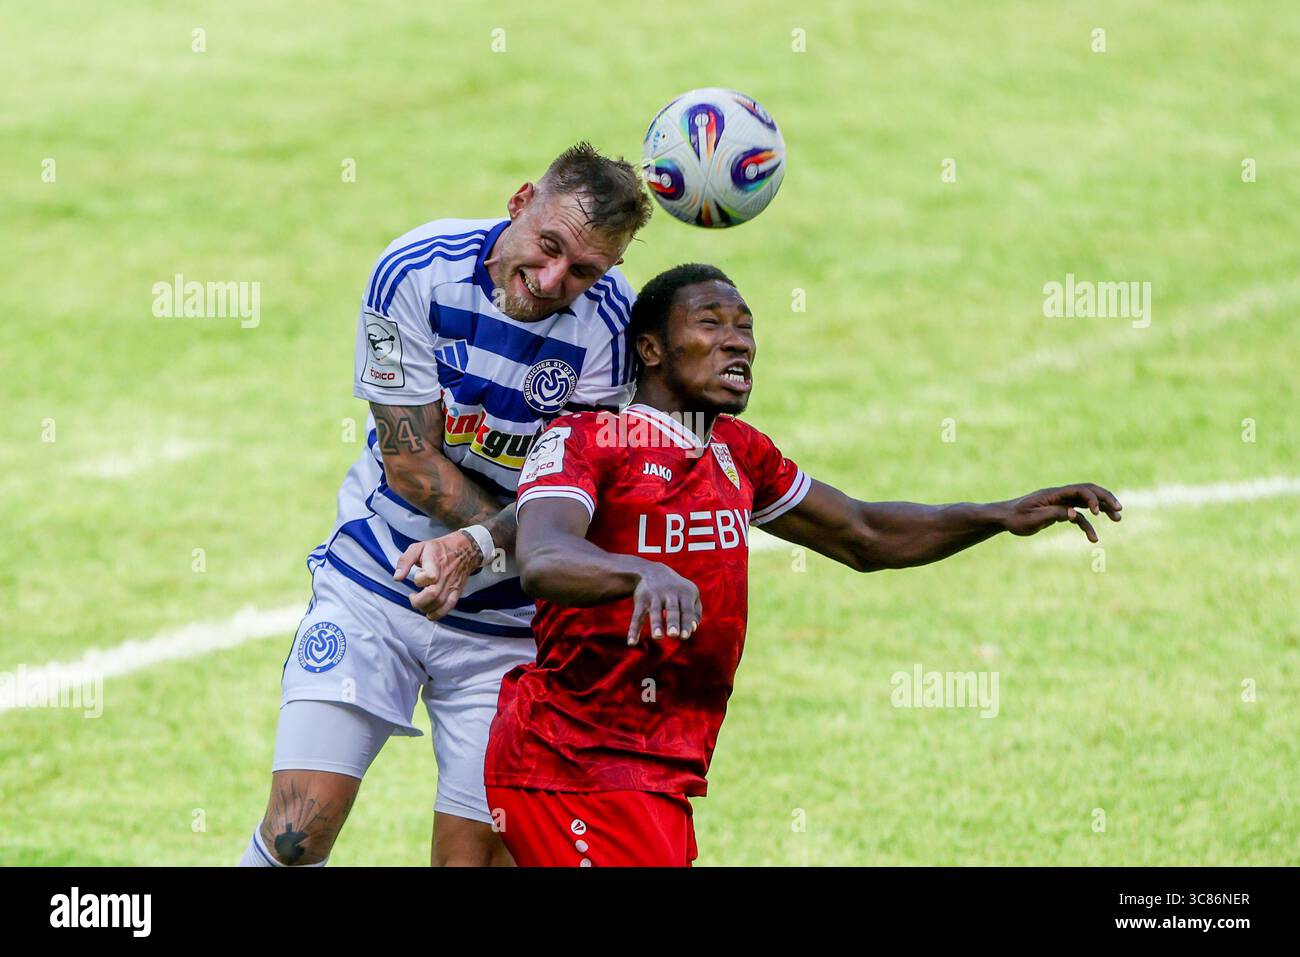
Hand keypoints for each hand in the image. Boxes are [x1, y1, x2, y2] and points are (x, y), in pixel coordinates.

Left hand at [393, 531, 483, 620]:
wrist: (464, 550)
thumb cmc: (438, 549)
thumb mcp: (418, 548)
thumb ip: (405, 561)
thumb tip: (397, 577)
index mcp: (435, 562)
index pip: (430, 576)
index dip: (419, 579)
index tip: (417, 575)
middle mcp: (445, 575)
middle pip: (433, 594)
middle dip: (418, 601)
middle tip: (413, 596)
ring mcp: (452, 585)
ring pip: (439, 603)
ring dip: (426, 608)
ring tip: (420, 602)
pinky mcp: (456, 591)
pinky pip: (449, 606)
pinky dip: (438, 614)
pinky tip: (430, 614)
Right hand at [626, 563, 701, 645]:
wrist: (654, 572)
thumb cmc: (678, 590)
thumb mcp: (691, 595)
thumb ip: (695, 612)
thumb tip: (692, 629)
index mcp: (684, 593)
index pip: (687, 610)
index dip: (686, 623)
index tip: (685, 636)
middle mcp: (669, 593)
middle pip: (672, 609)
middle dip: (672, 622)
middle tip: (673, 635)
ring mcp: (654, 596)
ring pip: (655, 612)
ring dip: (656, 624)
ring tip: (658, 636)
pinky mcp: (641, 600)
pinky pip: (637, 616)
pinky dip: (633, 629)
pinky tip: (631, 642)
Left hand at [1001, 483, 1122, 542]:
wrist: (1004, 518)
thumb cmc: (1016, 518)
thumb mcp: (1033, 518)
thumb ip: (1054, 514)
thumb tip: (1074, 515)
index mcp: (1054, 494)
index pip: (1079, 490)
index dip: (1091, 498)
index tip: (1097, 513)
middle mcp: (1060, 496)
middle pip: (1088, 491)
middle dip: (1105, 498)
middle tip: (1119, 509)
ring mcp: (1061, 503)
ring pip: (1086, 502)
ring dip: (1102, 509)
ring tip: (1118, 518)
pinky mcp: (1059, 512)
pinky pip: (1078, 517)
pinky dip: (1087, 526)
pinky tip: (1094, 538)